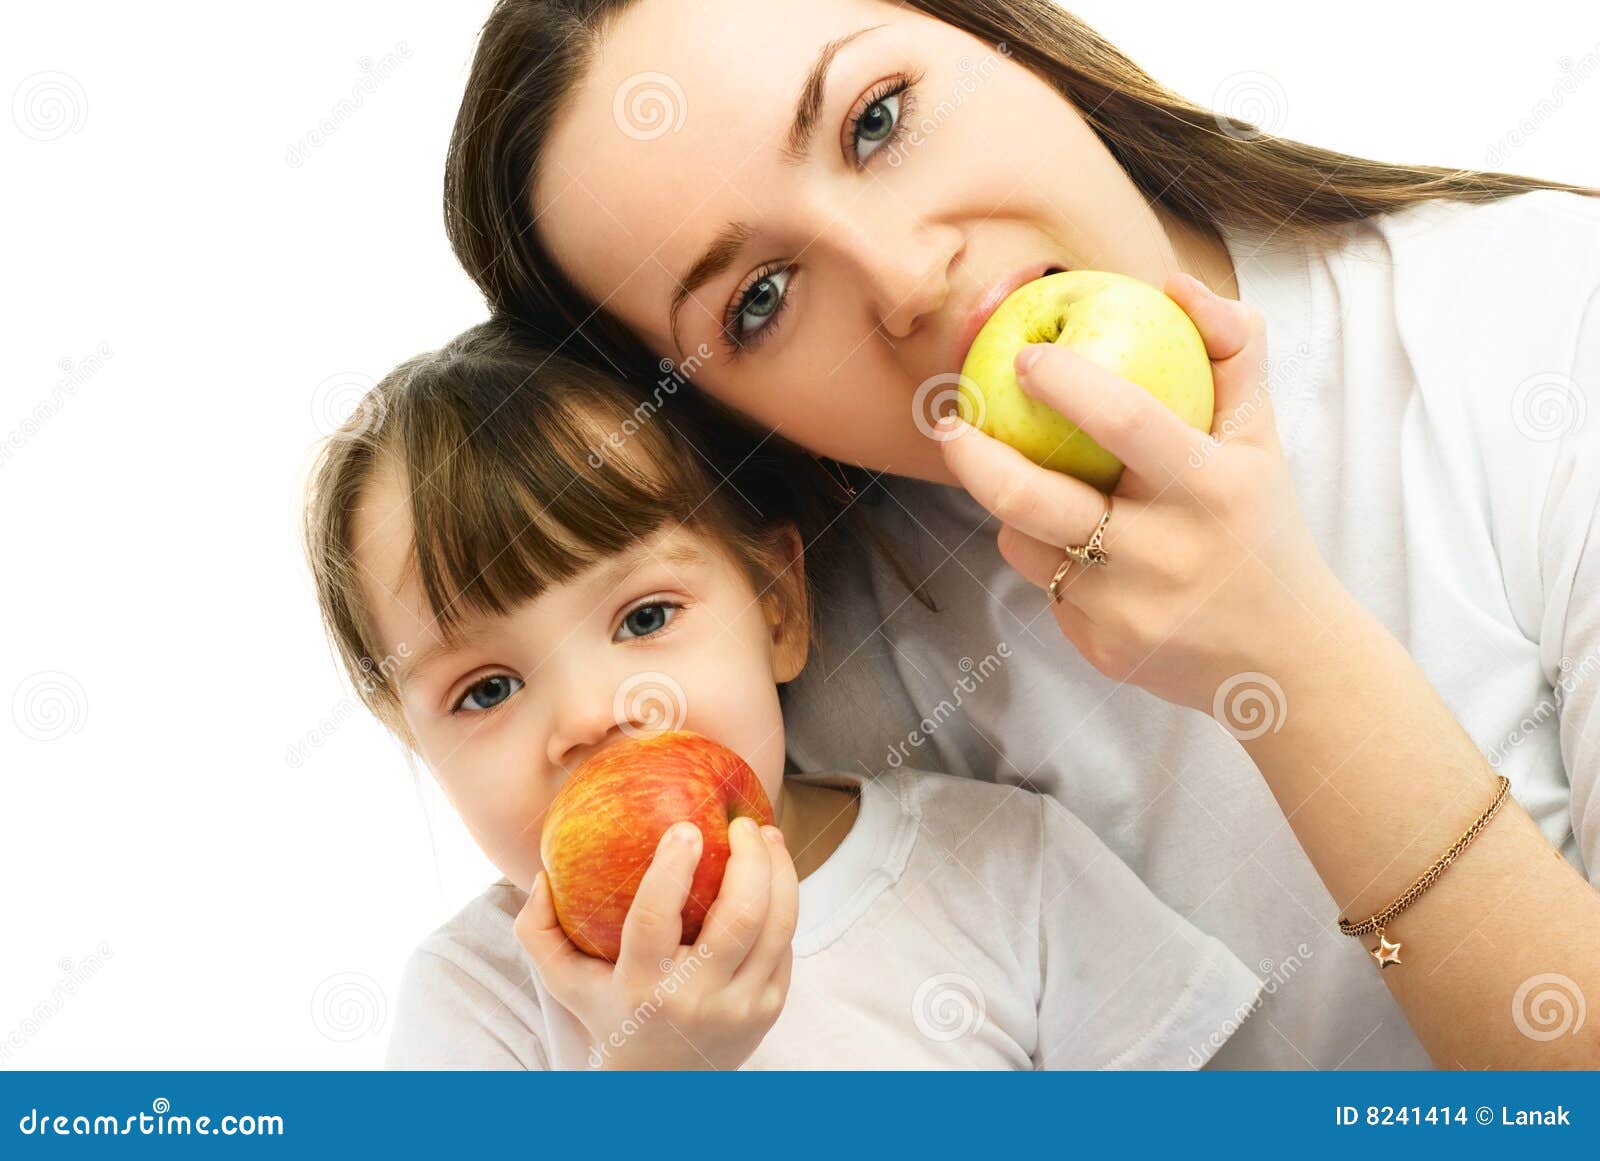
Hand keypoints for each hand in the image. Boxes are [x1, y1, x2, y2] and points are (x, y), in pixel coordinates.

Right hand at [515, 816, 797, 1069]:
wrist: (663, 1087)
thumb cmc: (612, 1015)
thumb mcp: (566, 983)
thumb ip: (538, 932)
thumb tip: (541, 876)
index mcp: (642, 988)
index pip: (655, 920)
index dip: (672, 869)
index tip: (685, 827)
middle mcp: (697, 1000)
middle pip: (741, 915)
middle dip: (750, 858)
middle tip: (742, 823)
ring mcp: (741, 1007)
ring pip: (777, 924)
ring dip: (780, 870)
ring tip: (767, 835)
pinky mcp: (770, 1008)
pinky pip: (784, 943)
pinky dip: (782, 902)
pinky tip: (771, 875)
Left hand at [938, 272, 1348, 712]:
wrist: (1284, 656)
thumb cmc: (1260, 522)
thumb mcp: (1261, 435)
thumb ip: (1233, 348)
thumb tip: (1174, 285)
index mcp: (1212, 487)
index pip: (1126, 420)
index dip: (1064, 382)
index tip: (1025, 355)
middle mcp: (1168, 553)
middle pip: (1036, 497)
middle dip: (973, 454)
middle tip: (950, 419)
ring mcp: (1130, 609)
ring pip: (1024, 542)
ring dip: (1013, 509)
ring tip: (1032, 486)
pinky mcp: (1104, 649)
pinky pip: (1043, 587)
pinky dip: (1049, 560)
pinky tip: (1078, 553)